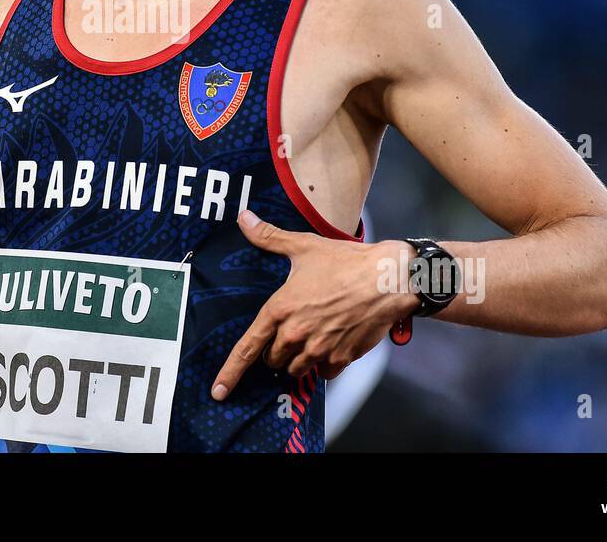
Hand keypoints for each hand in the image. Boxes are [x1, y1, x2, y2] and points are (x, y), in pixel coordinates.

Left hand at [211, 210, 415, 400]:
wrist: (388, 278)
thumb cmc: (345, 261)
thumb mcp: (303, 246)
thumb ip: (268, 237)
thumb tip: (243, 217)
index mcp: (280, 309)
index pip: (247, 348)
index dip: (230, 372)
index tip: (218, 390)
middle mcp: (296, 333)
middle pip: (272, 359)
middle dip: (276, 350)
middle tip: (291, 330)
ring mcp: (320, 349)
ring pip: (296, 369)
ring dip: (298, 359)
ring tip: (311, 336)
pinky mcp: (342, 358)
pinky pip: (323, 374)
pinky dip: (323, 364)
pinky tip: (331, 345)